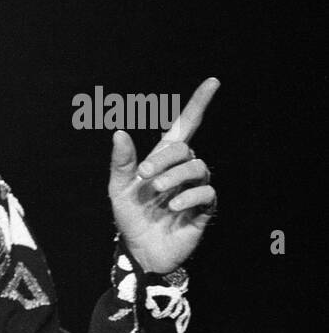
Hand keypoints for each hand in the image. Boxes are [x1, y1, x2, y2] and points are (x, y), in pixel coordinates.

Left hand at [108, 77, 219, 273]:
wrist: (138, 251)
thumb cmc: (130, 217)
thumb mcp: (119, 188)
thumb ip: (121, 162)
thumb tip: (119, 132)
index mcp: (162, 160)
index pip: (184, 126)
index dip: (197, 104)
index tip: (212, 82)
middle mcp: (181, 171)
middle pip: (184, 149)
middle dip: (164, 159)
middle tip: (145, 176)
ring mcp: (194, 189)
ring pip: (198, 167)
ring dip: (175, 177)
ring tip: (157, 193)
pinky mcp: (203, 209)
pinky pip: (207, 192)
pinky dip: (189, 196)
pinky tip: (173, 208)